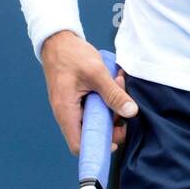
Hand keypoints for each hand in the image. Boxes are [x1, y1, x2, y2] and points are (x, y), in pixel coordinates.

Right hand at [40, 30, 137, 154]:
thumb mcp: (96, 73)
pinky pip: (94, 107)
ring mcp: (72, 106)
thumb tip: (130, 112)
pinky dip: (106, 98)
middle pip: (90, 133)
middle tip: (124, 108)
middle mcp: (67, 113)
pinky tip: (114, 83)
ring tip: (118, 85)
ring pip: (95, 118)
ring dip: (110, 107)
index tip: (116, 141)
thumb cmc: (70, 55)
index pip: (79, 145)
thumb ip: (113, 94)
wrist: (58, 40)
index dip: (97, 148)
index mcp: (66, 111)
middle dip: (111, 123)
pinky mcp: (78, 99)